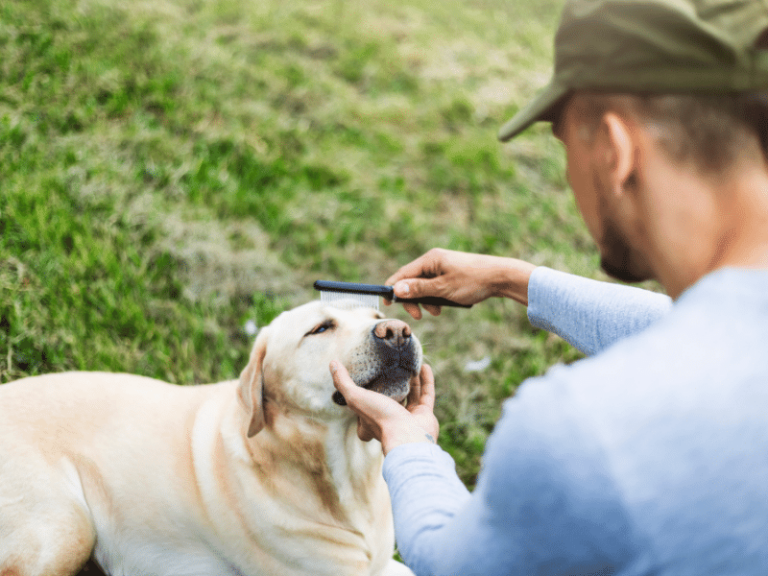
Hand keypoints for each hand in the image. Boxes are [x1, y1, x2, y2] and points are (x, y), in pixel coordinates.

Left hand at [329, 362, 438, 455]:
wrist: (408, 437)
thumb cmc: (380, 419)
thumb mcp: (355, 398)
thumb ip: (343, 382)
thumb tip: (332, 363)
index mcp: (371, 422)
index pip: (364, 408)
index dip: (363, 395)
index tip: (365, 379)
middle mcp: (390, 420)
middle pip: (389, 401)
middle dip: (391, 386)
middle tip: (390, 368)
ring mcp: (409, 418)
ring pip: (411, 395)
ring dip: (411, 380)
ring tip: (409, 364)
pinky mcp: (425, 415)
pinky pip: (426, 395)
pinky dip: (426, 380)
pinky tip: (425, 366)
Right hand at [384, 248, 535, 318]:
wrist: (501, 277)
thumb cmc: (473, 281)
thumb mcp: (443, 288)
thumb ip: (419, 289)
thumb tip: (395, 290)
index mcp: (430, 259)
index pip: (402, 274)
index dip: (393, 289)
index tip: (389, 305)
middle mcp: (434, 261)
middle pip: (412, 281)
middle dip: (413, 300)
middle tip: (418, 316)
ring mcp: (443, 267)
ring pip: (424, 286)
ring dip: (426, 301)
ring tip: (437, 312)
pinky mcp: (451, 274)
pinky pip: (435, 287)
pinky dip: (436, 298)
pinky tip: (444, 307)